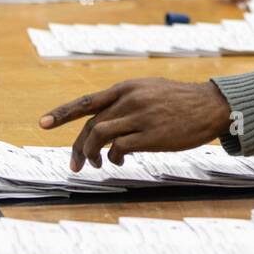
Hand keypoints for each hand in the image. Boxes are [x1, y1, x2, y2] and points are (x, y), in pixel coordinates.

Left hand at [38, 78, 232, 169]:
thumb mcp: (149, 90)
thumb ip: (125, 102)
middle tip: (75, 165)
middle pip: (90, 125)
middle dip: (77, 147)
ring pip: (99, 137)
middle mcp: (129, 100)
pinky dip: (115, 158)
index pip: (87, 101)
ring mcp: (139, 117)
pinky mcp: (151, 136)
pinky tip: (120, 163)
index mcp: (126, 88)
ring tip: (97, 165)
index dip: (62, 113)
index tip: (43, 123)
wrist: (210, 106)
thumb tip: (104, 123)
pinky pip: (120, 150)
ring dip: (91, 155)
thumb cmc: (180, 101)